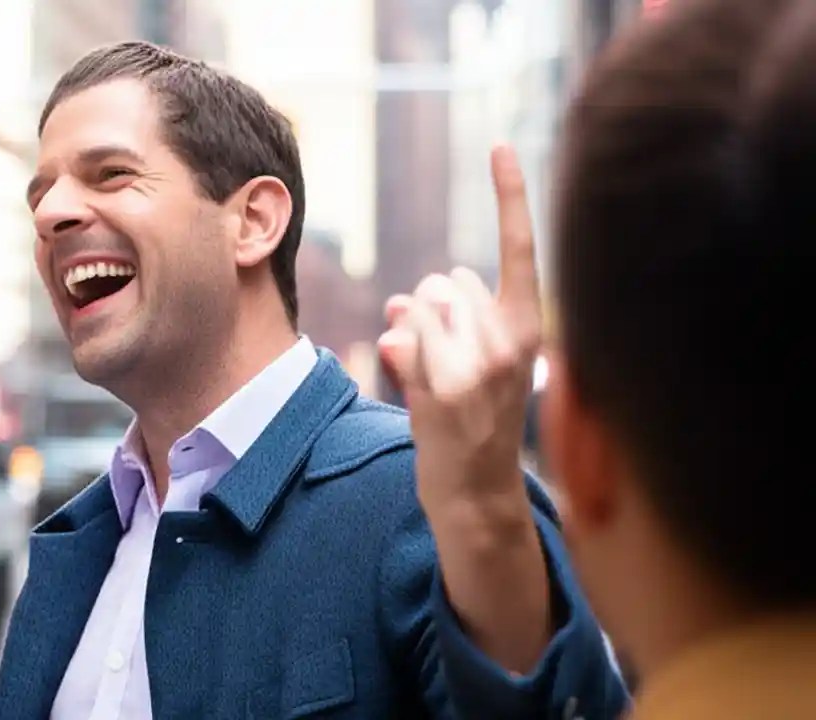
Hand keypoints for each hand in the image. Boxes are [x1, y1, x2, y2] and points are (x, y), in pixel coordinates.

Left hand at [377, 145, 550, 671]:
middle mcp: (512, 342)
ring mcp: (479, 366)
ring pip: (417, 306)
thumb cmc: (472, 426)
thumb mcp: (474, 366)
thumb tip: (401, 304)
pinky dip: (396, 355)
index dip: (510, 197)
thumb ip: (449, 322)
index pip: (519, 252)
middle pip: (444, 281)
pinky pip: (401, 338)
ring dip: (410, 334)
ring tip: (430, 378)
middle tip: (441, 359)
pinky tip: (418, 392)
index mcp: (528, 331)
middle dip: (429, 308)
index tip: (502, 145)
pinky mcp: (445, 390)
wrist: (477, 497)